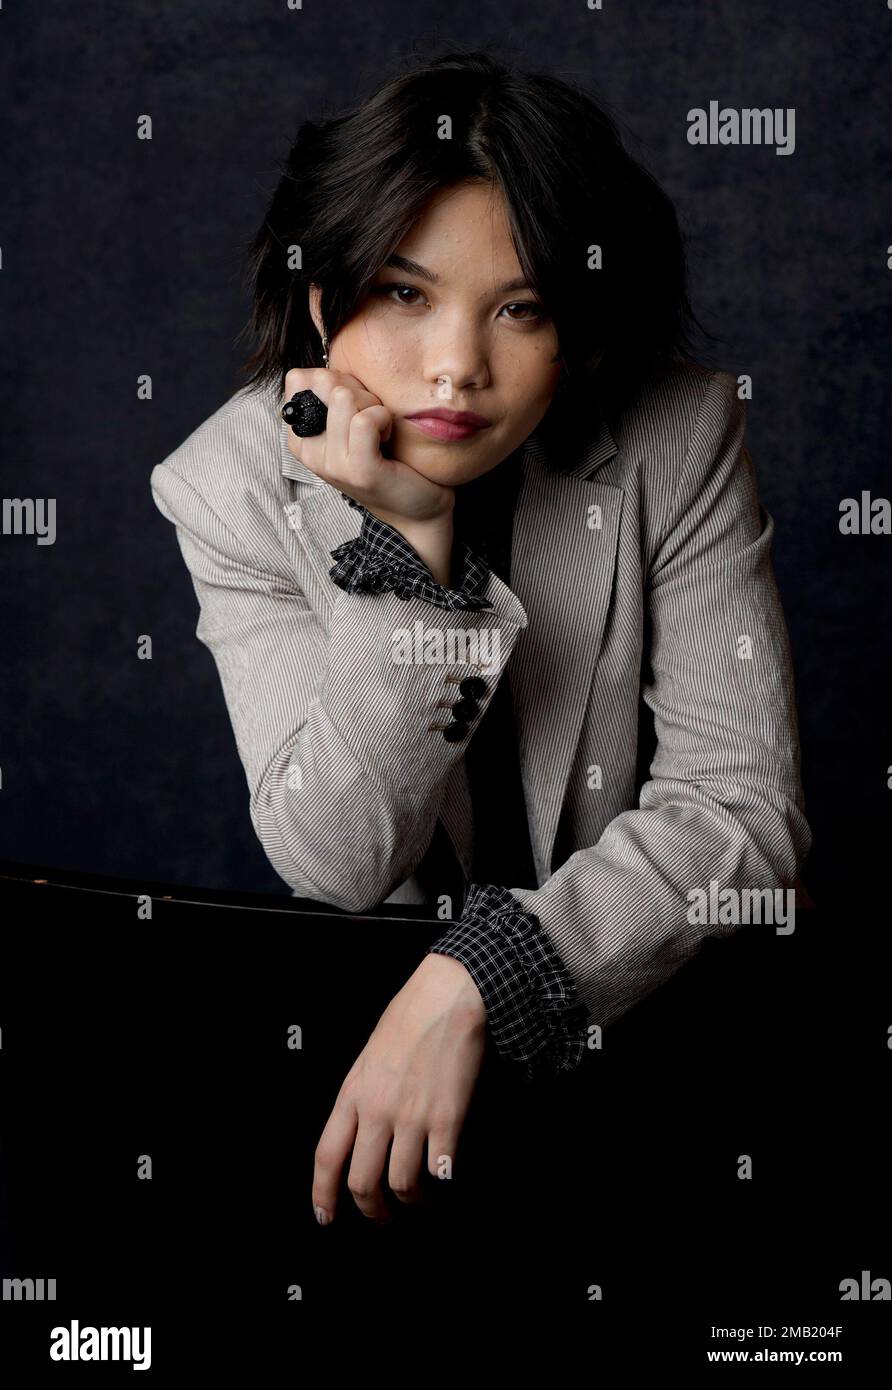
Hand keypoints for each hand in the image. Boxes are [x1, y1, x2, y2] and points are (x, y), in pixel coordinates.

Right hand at [283, 367, 454, 527]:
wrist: (416, 507)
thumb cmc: (388, 460)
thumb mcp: (354, 422)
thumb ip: (336, 396)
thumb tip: (325, 370)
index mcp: (303, 438)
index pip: (298, 379)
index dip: (334, 378)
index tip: (354, 402)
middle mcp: (311, 452)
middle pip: (324, 382)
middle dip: (358, 389)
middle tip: (373, 418)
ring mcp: (333, 464)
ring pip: (344, 399)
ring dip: (373, 405)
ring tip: (382, 430)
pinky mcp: (360, 470)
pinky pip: (365, 421)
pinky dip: (384, 420)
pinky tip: (388, 437)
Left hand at [311, 953, 487, 1225]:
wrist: (448, 994)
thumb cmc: (410, 1017)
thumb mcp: (369, 1057)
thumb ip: (362, 1096)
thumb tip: (363, 1133)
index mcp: (352, 1093)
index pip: (326, 1157)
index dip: (323, 1195)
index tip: (326, 1217)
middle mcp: (376, 1110)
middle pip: (361, 1182)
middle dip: (372, 1210)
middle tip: (383, 1218)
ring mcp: (412, 1116)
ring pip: (402, 1184)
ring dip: (412, 1201)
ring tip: (421, 1198)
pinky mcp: (447, 1117)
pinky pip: (440, 1170)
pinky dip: (443, 1181)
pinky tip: (446, 1175)